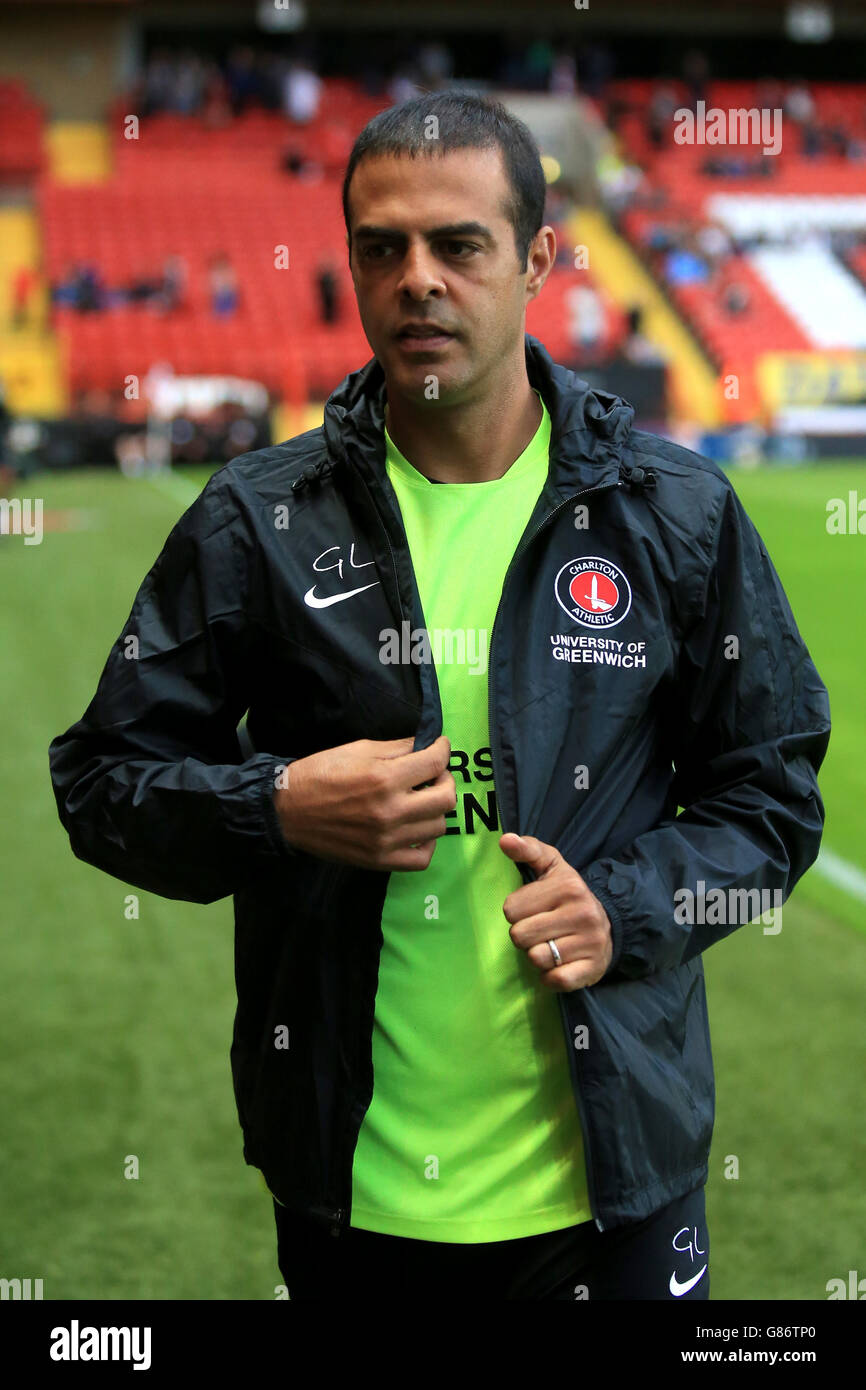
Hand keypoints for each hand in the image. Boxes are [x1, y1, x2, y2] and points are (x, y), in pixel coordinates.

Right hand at [273, 735, 455, 870]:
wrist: (286, 811)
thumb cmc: (319, 774)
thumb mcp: (357, 749)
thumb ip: (397, 747)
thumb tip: (426, 745)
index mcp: (384, 778)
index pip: (434, 762)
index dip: (443, 750)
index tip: (440, 747)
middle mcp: (390, 811)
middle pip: (446, 798)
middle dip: (444, 779)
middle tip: (432, 774)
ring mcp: (387, 840)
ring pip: (438, 827)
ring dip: (435, 810)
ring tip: (420, 801)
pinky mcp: (379, 860)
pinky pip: (422, 859)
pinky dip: (426, 844)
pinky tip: (416, 830)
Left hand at [499, 833, 611, 990]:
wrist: (609, 926)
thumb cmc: (568, 895)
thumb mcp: (551, 866)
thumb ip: (528, 850)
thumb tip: (504, 839)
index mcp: (568, 886)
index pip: (511, 909)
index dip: (517, 912)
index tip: (534, 909)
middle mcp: (582, 913)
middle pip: (519, 936)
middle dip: (525, 935)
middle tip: (541, 929)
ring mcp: (590, 943)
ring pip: (535, 958)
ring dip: (538, 956)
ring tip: (552, 944)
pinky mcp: (592, 969)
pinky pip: (554, 980)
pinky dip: (550, 977)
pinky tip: (560, 963)